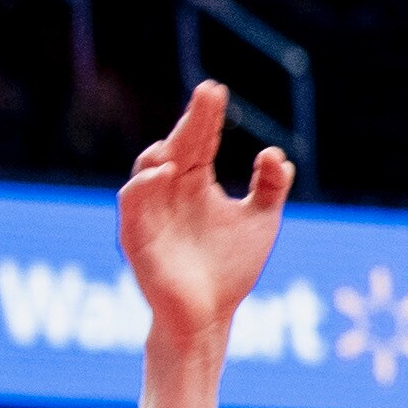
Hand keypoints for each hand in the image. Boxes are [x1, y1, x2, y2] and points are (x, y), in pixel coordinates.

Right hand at [118, 79, 292, 345]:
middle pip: (179, 147)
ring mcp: (152, 213)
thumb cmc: (230, 269)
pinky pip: (132, 205)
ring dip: (165, 150)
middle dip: (192, 121)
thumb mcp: (260, 221)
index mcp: (196, 184)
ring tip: (188, 135)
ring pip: (148, 171)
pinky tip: (166, 172)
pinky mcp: (137, 237)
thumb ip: (270, 187)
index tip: (217, 90)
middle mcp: (171, 192)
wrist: (210, 316)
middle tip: (208, 94)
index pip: (201, 142)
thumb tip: (276, 153)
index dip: (207, 117)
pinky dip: (144, 186)